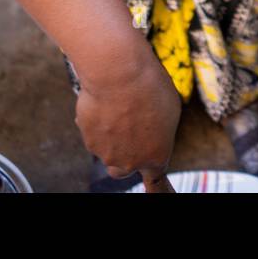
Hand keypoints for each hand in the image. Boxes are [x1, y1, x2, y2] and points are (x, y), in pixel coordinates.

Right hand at [74, 47, 180, 192]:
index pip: (155, 177)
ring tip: (118, 106)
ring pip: (106, 150)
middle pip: (123, 170)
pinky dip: (96, 123)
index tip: (152, 183)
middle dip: (125, 158)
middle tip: (128, 134)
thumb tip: (152, 132)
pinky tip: (104, 102)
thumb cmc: (150, 87)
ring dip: (111, 135)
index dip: (151, 171)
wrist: (119, 75)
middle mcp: (130, 161)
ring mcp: (106, 153)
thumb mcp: (170, 109)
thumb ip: (160, 130)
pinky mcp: (87, 139)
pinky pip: (93, 133)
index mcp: (156, 156)